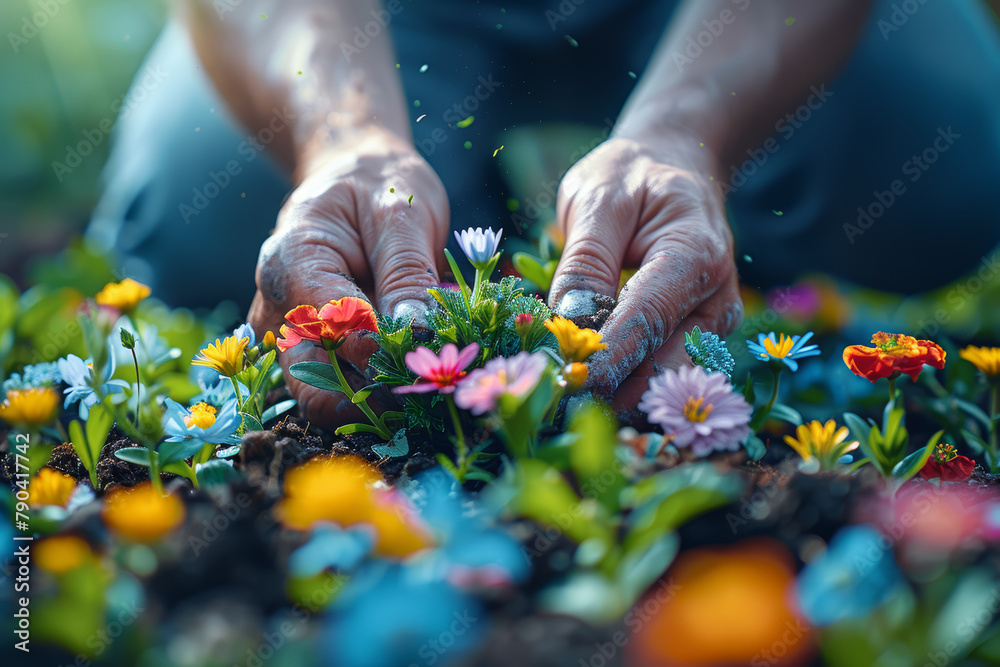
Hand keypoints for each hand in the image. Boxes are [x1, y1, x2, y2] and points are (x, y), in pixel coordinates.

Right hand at [249, 128, 448, 425]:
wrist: (355, 175)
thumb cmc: (377, 185)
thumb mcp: (401, 213)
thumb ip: (407, 272)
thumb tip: (418, 331)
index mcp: (290, 264)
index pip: (332, 331)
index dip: (383, 350)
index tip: (431, 348)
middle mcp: (277, 308)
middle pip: (312, 381)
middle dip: (372, 396)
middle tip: (429, 384)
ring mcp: (287, 336)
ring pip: (323, 394)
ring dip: (376, 398)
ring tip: (425, 378)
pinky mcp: (309, 351)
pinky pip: (337, 386)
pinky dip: (376, 389)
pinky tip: (411, 372)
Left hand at [548, 132, 742, 410]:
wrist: (673, 168)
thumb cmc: (633, 177)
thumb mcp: (598, 199)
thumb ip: (585, 261)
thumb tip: (569, 323)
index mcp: (696, 255)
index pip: (648, 319)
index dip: (608, 357)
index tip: (568, 383)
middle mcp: (716, 299)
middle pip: (666, 364)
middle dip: (614, 391)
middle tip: (558, 401)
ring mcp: (710, 325)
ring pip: (666, 380)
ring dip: (618, 396)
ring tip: (566, 396)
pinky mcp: (695, 340)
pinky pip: (660, 373)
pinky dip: (625, 385)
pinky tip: (588, 385)